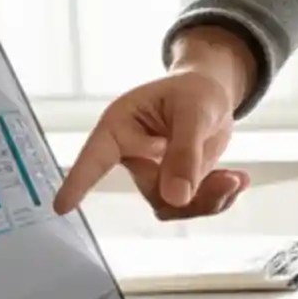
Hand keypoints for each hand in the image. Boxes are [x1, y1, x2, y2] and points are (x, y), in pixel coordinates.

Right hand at [53, 26, 253, 218]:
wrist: (211, 96)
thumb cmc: (194, 91)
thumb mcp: (193, 112)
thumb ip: (184, 152)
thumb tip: (175, 197)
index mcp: (122, 127)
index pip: (96, 157)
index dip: (79, 181)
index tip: (61, 207)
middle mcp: (132, 155)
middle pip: (153, 193)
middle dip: (194, 193)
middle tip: (229, 180)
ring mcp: (152, 174)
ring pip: (174, 206)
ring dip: (209, 199)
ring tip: (235, 179)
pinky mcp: (173, 186)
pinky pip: (191, 207)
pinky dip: (218, 199)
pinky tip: (236, 180)